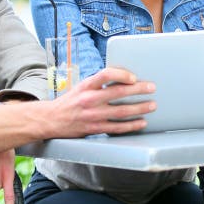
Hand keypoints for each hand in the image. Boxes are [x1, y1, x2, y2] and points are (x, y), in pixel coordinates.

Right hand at [41, 67, 156, 136]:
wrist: (51, 120)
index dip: (122, 74)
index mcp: (87, 85)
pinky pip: (117, 128)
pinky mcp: (94, 129)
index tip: (133, 77)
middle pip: (118, 93)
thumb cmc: (71, 101)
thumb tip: (123, 77)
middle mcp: (89, 99)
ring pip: (120, 112)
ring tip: (152, 105)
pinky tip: (141, 122)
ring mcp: (92, 115)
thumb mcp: (82, 86)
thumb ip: (100, 82)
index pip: (106, 74)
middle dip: (138, 90)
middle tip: (152, 87)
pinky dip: (131, 125)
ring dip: (139, 108)